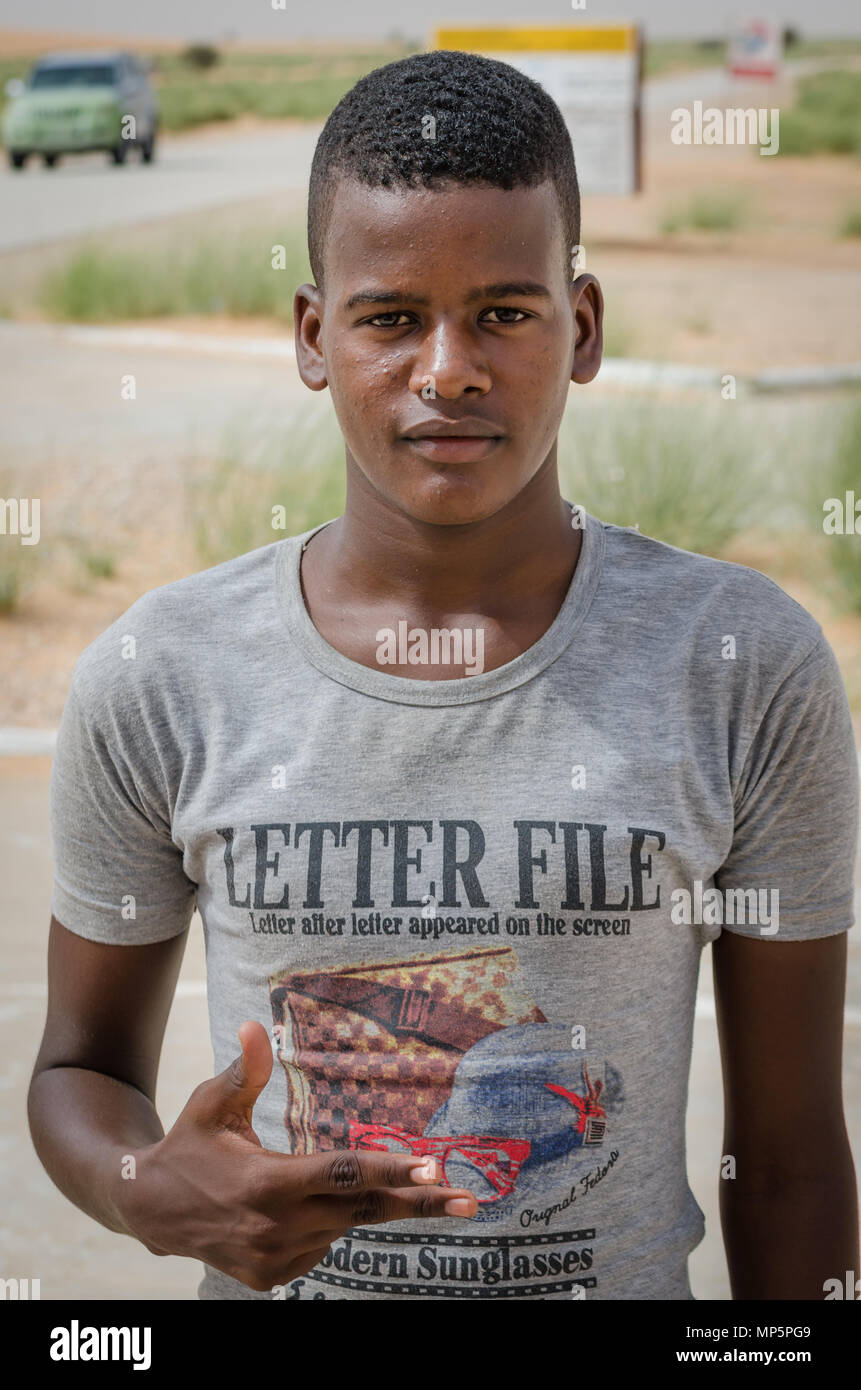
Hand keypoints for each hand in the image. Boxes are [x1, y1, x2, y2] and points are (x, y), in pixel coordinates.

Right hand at [119, 1020, 477, 1291]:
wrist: (149, 1211)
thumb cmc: (189, 1146)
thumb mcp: (210, 1104)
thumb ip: (243, 1070)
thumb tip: (254, 1024)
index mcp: (267, 1182)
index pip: (343, 1174)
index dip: (388, 1169)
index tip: (430, 1166)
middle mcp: (276, 1226)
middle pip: (363, 1212)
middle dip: (419, 1205)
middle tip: (470, 1201)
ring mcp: (274, 1258)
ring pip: (342, 1230)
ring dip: (357, 1207)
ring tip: (331, 1184)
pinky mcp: (270, 1278)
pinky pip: (320, 1247)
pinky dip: (324, 1227)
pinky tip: (300, 1209)